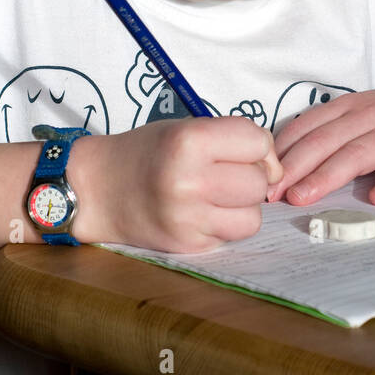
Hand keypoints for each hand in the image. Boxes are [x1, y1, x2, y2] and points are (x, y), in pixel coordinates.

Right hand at [73, 118, 281, 251]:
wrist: (97, 189)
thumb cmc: (148, 153)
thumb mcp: (186, 129)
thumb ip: (233, 141)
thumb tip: (277, 173)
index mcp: (189, 141)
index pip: (258, 141)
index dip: (255, 146)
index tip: (238, 150)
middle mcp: (189, 180)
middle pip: (259, 182)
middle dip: (250, 177)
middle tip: (226, 174)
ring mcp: (188, 218)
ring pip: (253, 216)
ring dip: (243, 206)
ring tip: (217, 196)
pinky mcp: (187, 245)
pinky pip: (232, 236)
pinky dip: (226, 225)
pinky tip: (204, 214)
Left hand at [268, 69, 374, 206]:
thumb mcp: (365, 112)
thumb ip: (334, 133)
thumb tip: (291, 163)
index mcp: (350, 108)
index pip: (306, 127)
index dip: (279, 152)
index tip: (253, 176)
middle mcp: (370, 116)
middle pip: (324, 142)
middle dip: (292, 168)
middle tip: (266, 194)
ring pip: (358, 153)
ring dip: (327, 176)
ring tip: (303, 198)